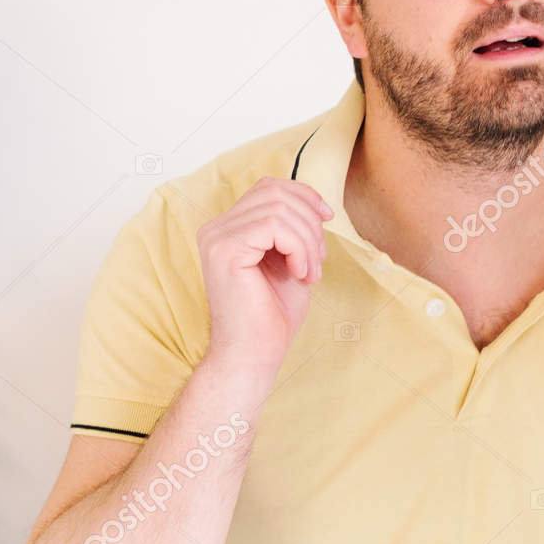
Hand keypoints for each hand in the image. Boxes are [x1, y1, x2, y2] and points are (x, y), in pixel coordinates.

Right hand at [197, 176, 331, 377]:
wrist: (254, 356)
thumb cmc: (272, 316)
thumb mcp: (290, 261)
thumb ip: (294, 230)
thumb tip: (315, 203)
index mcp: (228, 228)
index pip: (268, 188)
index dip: (303, 195)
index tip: (327, 219)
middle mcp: (215, 228)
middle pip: (275, 193)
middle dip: (310, 223)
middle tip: (318, 261)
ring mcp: (216, 237)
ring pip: (278, 209)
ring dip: (308, 240)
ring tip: (310, 272)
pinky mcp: (224, 250)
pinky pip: (274, 226)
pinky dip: (298, 247)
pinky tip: (300, 274)